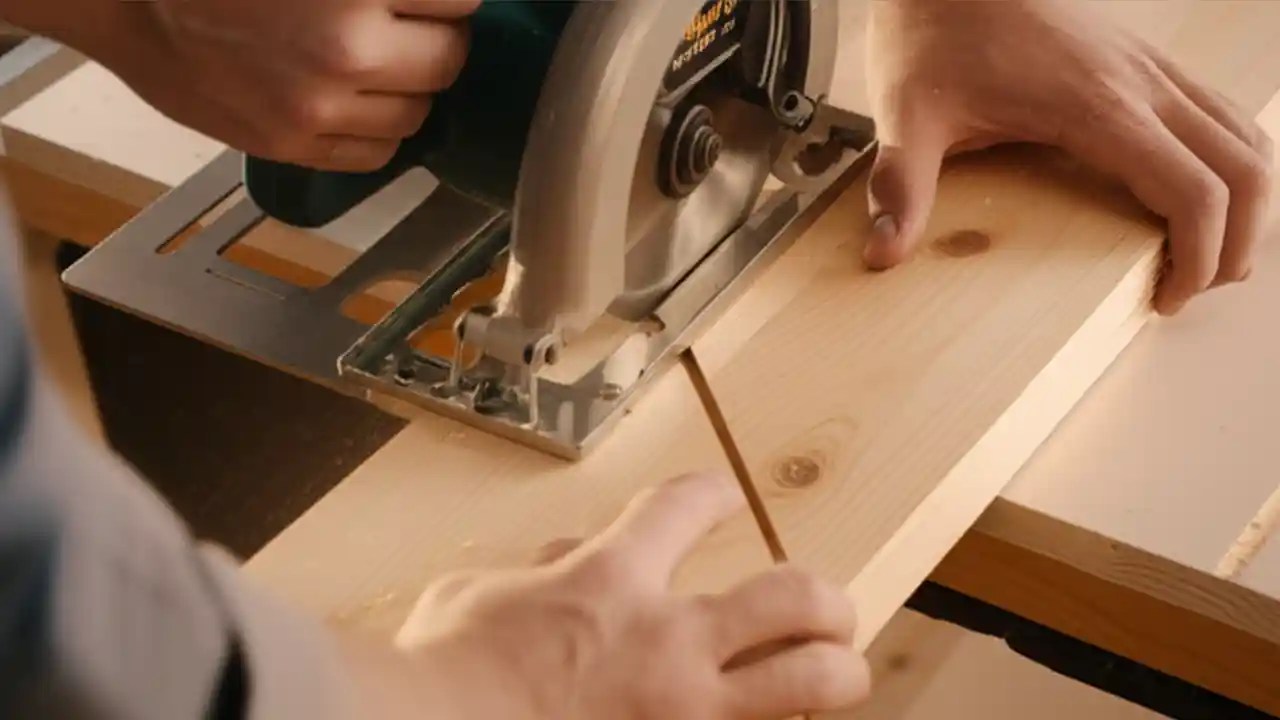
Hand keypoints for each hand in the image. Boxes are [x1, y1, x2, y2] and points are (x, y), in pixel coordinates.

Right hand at [79, 0, 477, 171]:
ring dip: (409, 87)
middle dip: (438, 37)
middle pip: (448, 60)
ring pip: (418, 113)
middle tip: (412, 23)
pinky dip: (377, 128)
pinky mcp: (292, 148)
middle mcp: (344, 51)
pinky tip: (355, 99)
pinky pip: (377, 155)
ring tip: (378, 61)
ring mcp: (318, 109)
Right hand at [344, 472, 870, 719]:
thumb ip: (534, 571)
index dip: (713, 494)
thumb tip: (565, 557)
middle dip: (823, 599)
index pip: (687, 507)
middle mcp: (666, 639)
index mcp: (611, 578)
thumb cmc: (445, 669)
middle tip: (826, 609)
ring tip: (837, 671)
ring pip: (808, 680)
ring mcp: (684, 710)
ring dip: (834, 672)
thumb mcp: (476, 593)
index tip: (724, 497)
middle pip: (793, 596)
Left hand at [863, 0, 1274, 314]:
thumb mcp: (907, 112)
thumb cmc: (933, 31)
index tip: (1166, 299)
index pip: (1195, 193)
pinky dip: (1227, 160)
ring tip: (1204, 250)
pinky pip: (1217, 111)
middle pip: (1245, 169)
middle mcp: (1143, 84)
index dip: (1200, 259)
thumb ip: (902, 186)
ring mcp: (1150, 66)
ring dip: (1245, 199)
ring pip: (1245, 135)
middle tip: (1192, 288)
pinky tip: (1190, 190)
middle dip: (1238, 242)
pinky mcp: (1142, 59)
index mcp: (1099, 107)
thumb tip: (884, 252)